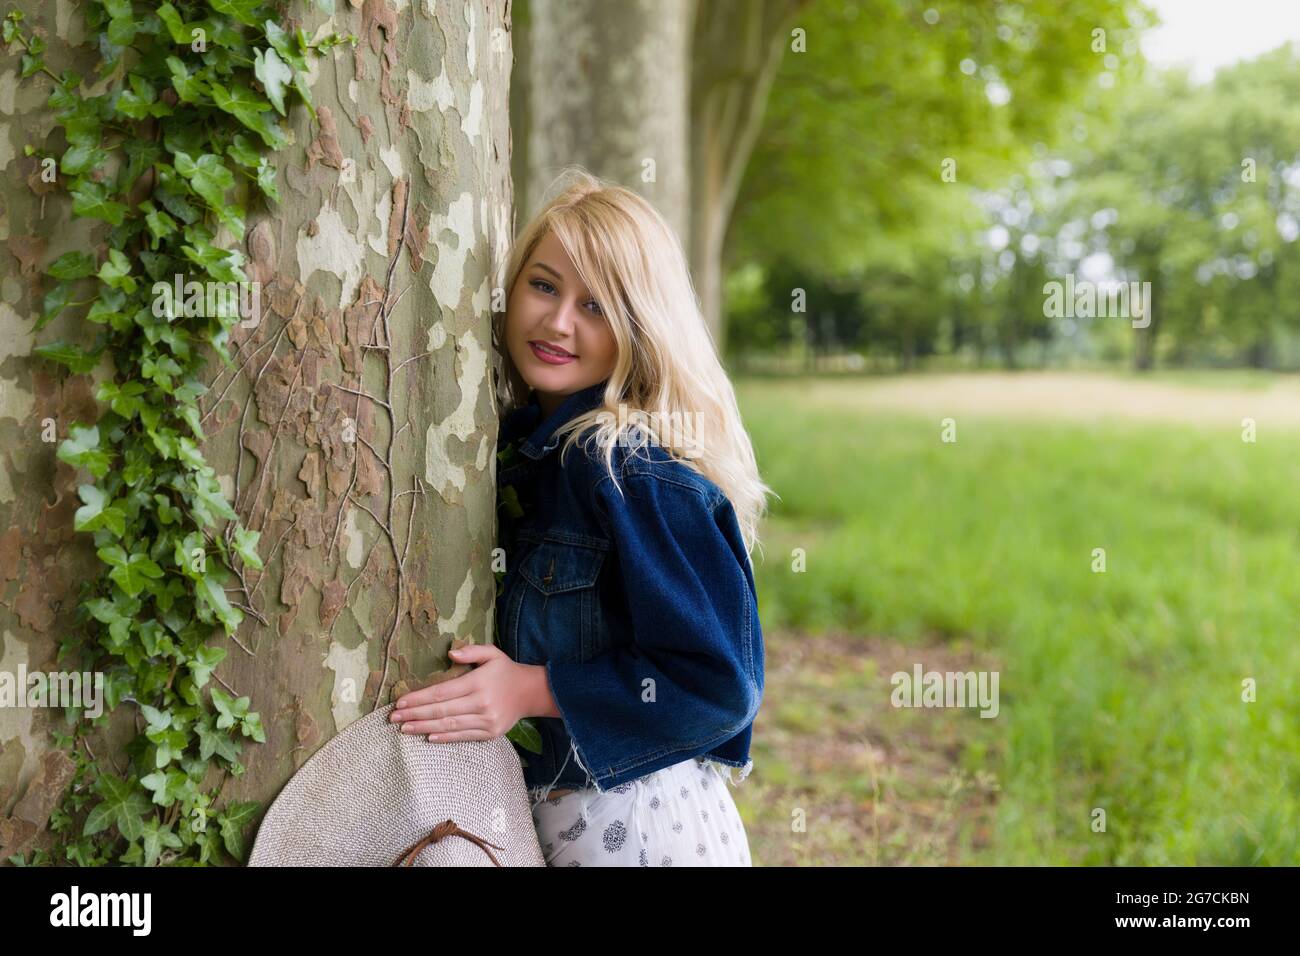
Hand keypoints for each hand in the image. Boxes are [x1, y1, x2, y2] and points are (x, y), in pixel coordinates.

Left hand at [388, 643, 545, 741]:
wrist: (532, 693)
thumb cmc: (506, 671)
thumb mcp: (492, 653)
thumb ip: (471, 651)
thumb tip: (450, 653)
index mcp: (478, 682)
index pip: (442, 692)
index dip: (419, 698)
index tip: (400, 702)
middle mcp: (481, 703)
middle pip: (442, 711)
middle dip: (415, 714)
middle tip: (393, 717)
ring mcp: (486, 720)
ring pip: (449, 726)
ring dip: (424, 728)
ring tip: (405, 728)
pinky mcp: (490, 733)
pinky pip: (463, 736)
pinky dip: (444, 738)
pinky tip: (428, 736)